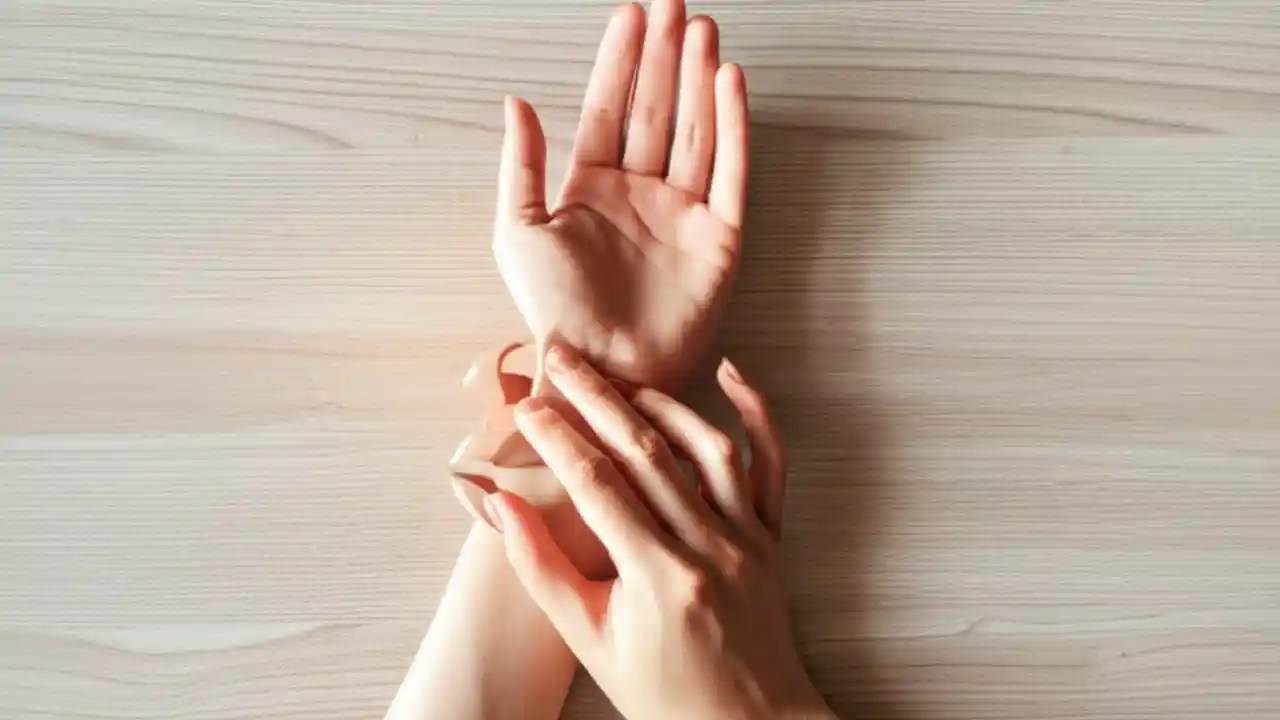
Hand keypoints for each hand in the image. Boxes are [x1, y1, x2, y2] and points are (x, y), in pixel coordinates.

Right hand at [483, 345, 834, 719]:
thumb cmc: (662, 690)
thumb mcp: (588, 641)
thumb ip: (541, 570)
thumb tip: (501, 505)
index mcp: (657, 578)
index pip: (597, 485)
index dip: (557, 439)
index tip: (527, 408)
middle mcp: (708, 548)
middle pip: (645, 452)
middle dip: (597, 398)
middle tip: (561, 357)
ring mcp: (747, 538)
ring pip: (705, 446)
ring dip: (659, 401)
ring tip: (617, 376)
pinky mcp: (771, 536)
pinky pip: (770, 466)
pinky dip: (756, 415)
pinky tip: (730, 376)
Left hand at [494, 0, 748, 390]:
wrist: (601, 367)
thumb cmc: (554, 311)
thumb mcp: (519, 231)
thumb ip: (520, 165)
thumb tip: (516, 101)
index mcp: (592, 189)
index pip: (611, 109)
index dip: (622, 61)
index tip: (633, 13)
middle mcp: (641, 194)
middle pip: (658, 110)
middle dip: (666, 57)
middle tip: (676, 5)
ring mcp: (683, 213)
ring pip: (695, 130)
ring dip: (700, 79)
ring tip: (703, 30)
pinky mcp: (719, 239)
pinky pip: (730, 172)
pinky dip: (733, 127)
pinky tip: (730, 84)